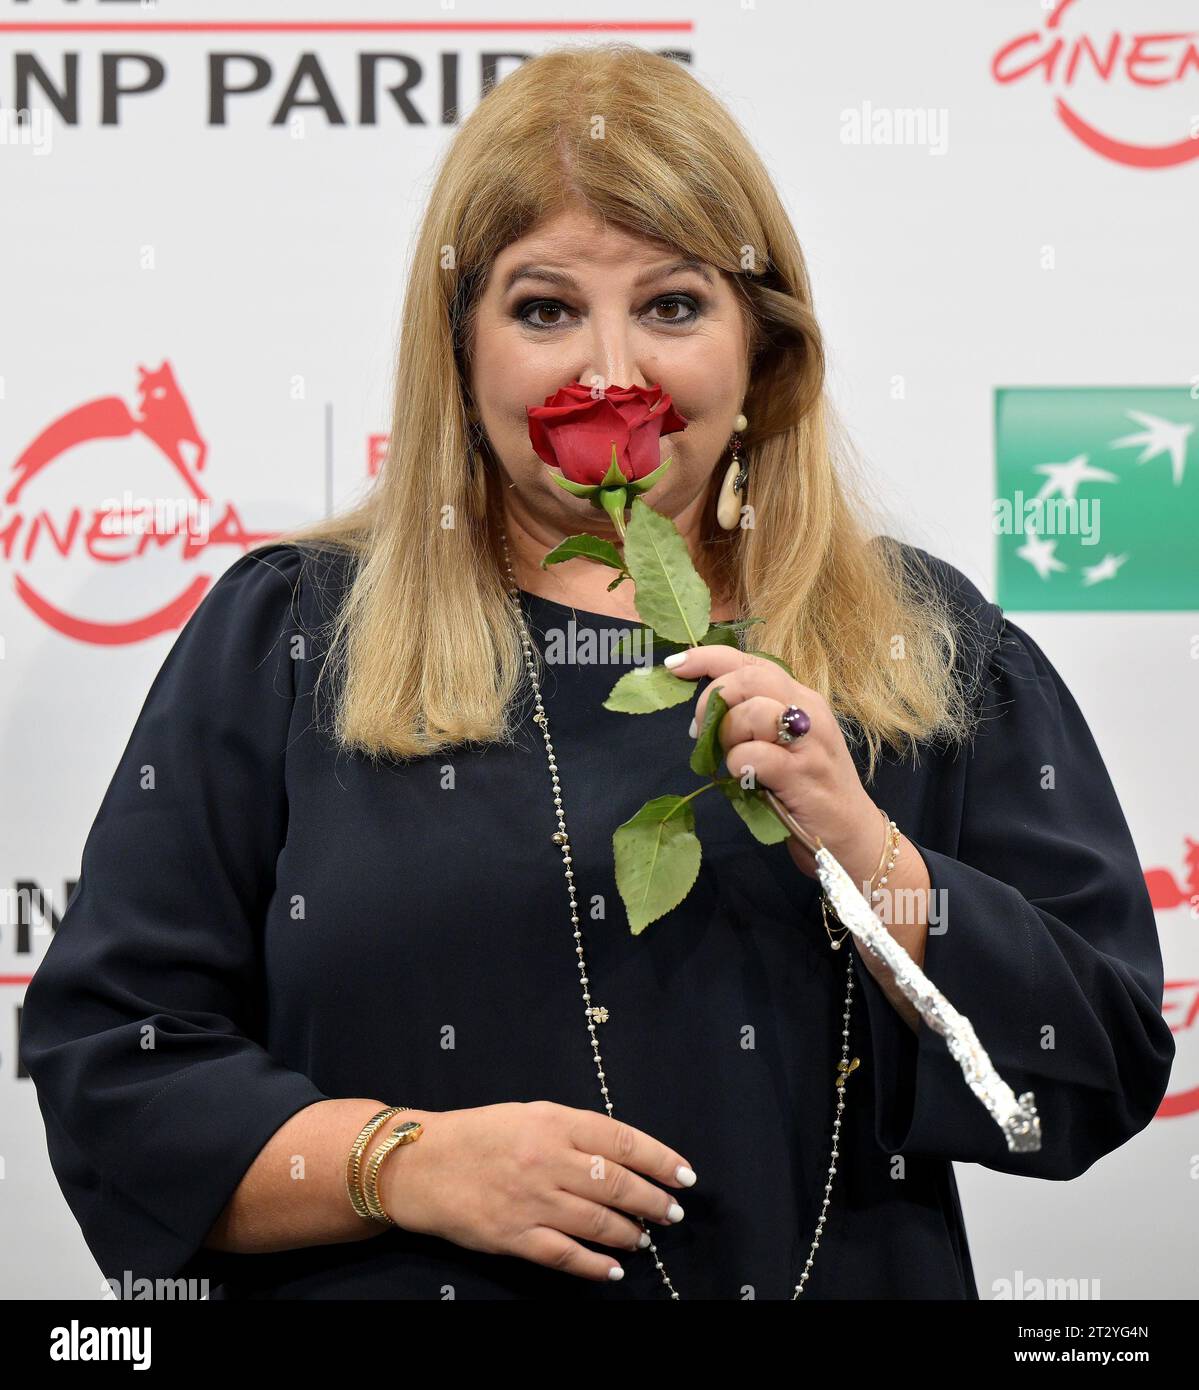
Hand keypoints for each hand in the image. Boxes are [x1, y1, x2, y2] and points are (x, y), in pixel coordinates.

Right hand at [377, 1101, 696, 1281]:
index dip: (660, 1159)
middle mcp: (547, 1159)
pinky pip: (566, 1255)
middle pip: (616, 1183)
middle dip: (653, 1200)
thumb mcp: (529, 1114)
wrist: (421, 1164)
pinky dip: (596, 1265)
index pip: (622, 1140)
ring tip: (645, 1237)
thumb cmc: (479, 1134)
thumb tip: (622, 1154)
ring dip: (629, 1232)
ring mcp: (531, 1200)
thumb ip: (573, 1130)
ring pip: (597, 1221)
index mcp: (553, 1122)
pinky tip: (614, 1269)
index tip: (685, 1175)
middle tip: (672, 1213)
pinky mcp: (513, 1236)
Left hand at [665, 644, 887, 891]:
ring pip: (753, 712)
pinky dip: (739, 764)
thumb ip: (752, 718)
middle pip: (748, 678)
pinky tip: (745, 777)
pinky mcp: (803, 774)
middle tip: (701, 732)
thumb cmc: (807, 787)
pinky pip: (756, 755)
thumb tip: (705, 710)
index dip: (708, 658)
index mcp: (799, 697)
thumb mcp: (783, 742)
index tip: (676, 665)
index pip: (751, 662)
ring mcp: (809, 741)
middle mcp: (807, 710)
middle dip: (713, 700)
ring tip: (734, 760)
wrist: (849, 833)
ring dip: (728, 737)